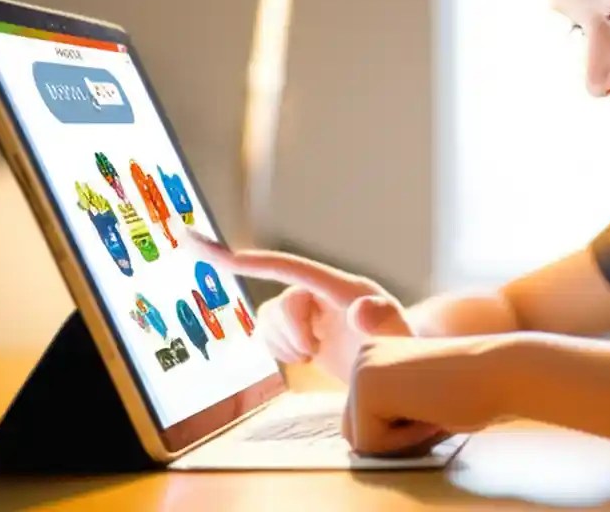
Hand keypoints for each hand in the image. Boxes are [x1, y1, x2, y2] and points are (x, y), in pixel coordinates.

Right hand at [183, 231, 412, 382]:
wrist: (401, 362)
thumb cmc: (405, 349)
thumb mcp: (402, 341)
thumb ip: (386, 325)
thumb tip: (360, 310)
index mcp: (343, 287)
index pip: (290, 267)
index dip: (250, 260)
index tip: (204, 247)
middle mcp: (321, 293)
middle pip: (279, 303)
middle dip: (288, 334)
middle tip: (313, 354)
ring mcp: (309, 309)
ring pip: (267, 318)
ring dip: (282, 343)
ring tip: (313, 356)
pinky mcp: (299, 327)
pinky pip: (266, 331)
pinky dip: (277, 348)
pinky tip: (304, 356)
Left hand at [344, 334, 518, 455]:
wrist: (500, 373)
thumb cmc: (473, 390)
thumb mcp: (421, 397)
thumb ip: (391, 410)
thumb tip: (362, 442)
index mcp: (375, 355)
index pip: (366, 420)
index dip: (402, 429)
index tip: (434, 402)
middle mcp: (362, 356)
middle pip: (355, 431)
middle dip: (394, 436)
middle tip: (433, 408)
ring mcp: (361, 369)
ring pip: (361, 440)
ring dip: (400, 439)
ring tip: (431, 408)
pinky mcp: (367, 388)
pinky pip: (371, 444)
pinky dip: (404, 440)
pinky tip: (430, 410)